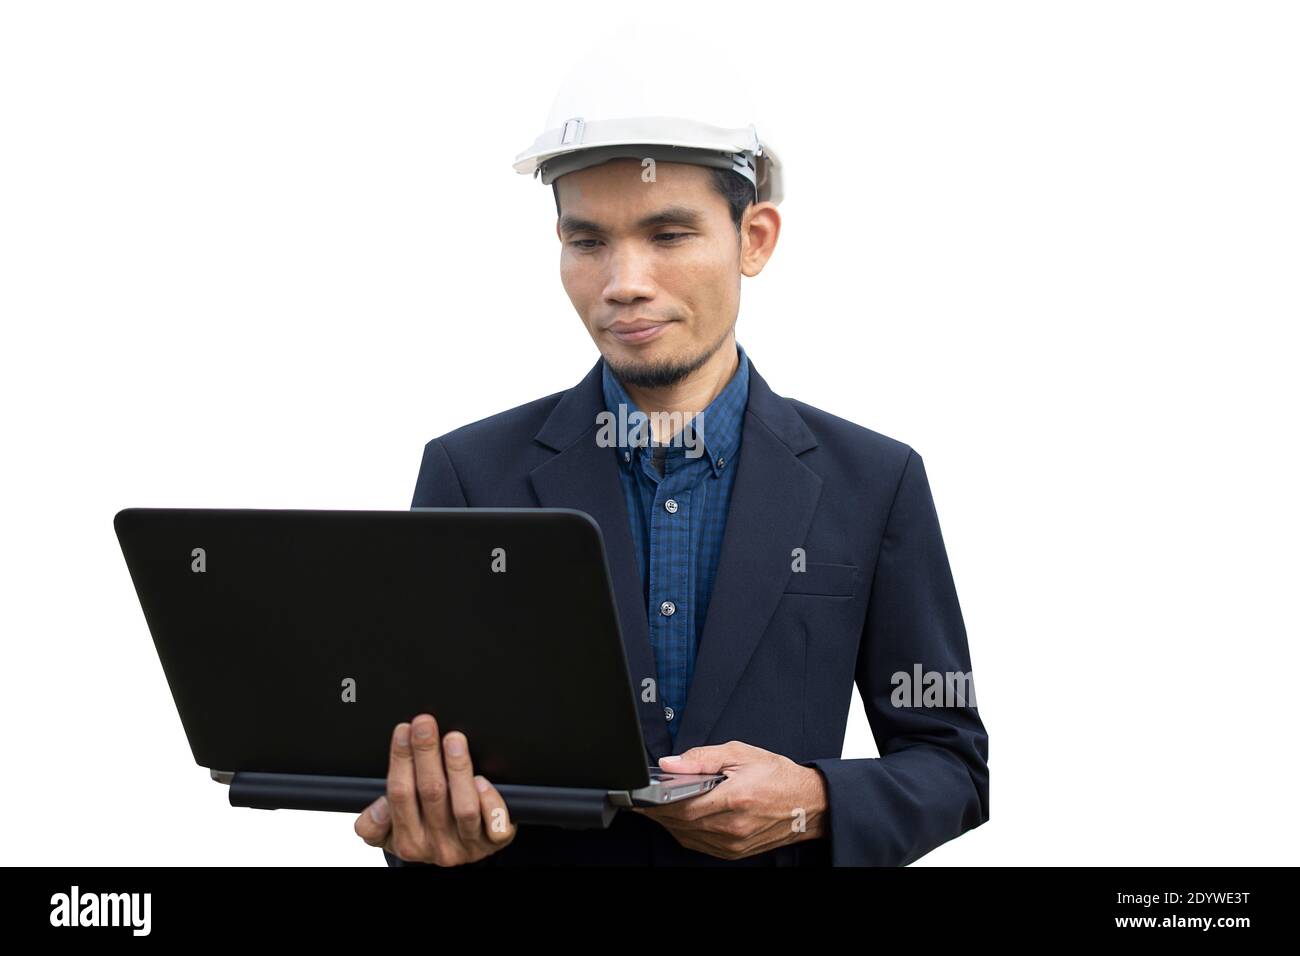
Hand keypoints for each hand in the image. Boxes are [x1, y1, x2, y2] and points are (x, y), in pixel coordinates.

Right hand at [353, 713, 516, 864]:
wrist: (460, 856)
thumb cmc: (425, 832)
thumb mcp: (390, 834)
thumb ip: (374, 823)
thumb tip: (377, 807)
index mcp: (408, 841)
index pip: (399, 794)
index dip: (401, 759)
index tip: (404, 730)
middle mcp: (437, 845)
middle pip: (430, 793)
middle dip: (426, 753)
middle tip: (425, 723)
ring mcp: (468, 844)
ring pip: (464, 808)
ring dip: (457, 769)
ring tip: (454, 740)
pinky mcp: (495, 842)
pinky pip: (496, 826)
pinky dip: (490, 802)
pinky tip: (482, 780)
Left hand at [631, 740, 827, 859]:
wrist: (807, 805)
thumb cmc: (777, 777)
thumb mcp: (740, 753)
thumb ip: (702, 758)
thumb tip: (671, 763)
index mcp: (735, 798)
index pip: (682, 805)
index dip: (656, 802)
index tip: (641, 795)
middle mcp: (733, 826)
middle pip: (680, 822)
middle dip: (658, 811)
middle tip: (643, 799)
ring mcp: (733, 843)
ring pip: (686, 835)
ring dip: (669, 822)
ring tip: (658, 806)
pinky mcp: (733, 852)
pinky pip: (698, 844)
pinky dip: (684, 832)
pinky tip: (680, 818)